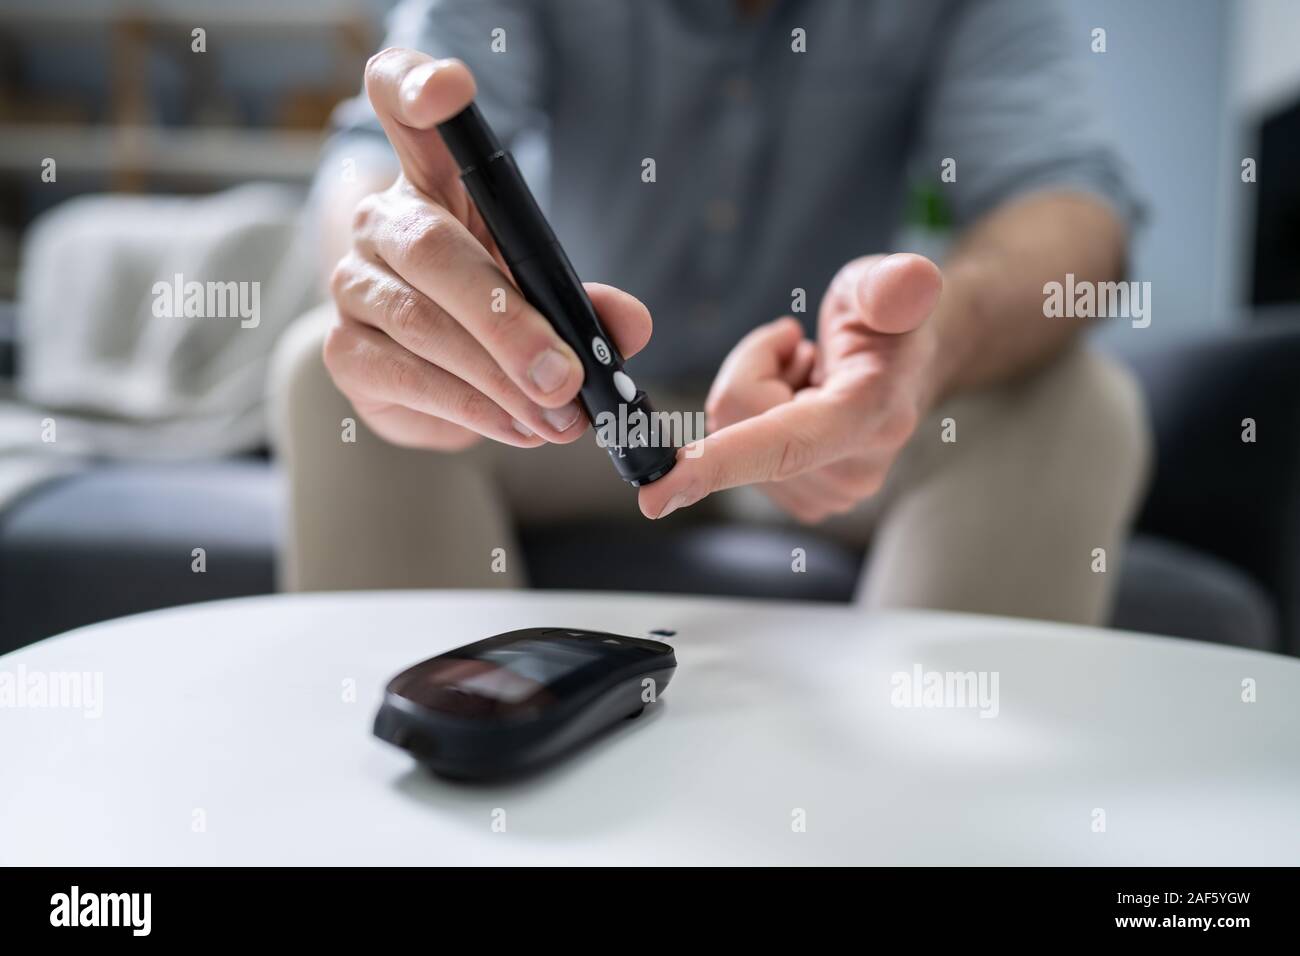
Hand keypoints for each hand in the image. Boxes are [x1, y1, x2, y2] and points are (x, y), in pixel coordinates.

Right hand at [323, 49, 652, 449]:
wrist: (432, 378)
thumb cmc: (492, 311)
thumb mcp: (544, 291)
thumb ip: (587, 302)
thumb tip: (630, 325)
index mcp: (432, 177)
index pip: (401, 102)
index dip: (418, 86)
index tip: (451, 88)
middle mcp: (379, 220)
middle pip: (432, 249)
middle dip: (508, 321)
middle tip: (565, 378)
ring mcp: (353, 285)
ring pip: (423, 324)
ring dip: (501, 380)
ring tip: (558, 418)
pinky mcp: (344, 352)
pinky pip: (408, 378)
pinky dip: (474, 409)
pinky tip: (517, 428)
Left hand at [638, 253, 942, 521]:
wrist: (905, 366)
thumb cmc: (888, 319)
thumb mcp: (889, 283)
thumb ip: (895, 283)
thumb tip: (905, 284)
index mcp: (871, 418)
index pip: (786, 444)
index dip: (718, 464)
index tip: (654, 496)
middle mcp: (850, 472)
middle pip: (737, 419)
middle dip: (753, 370)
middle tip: (804, 348)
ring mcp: (826, 495)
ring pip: (728, 436)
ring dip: (754, 395)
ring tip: (809, 379)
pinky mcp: (804, 501)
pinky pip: (733, 455)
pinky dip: (752, 421)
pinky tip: (798, 404)